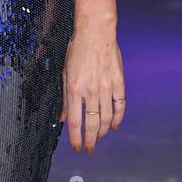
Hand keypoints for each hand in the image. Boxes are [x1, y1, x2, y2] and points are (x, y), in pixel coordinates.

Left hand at [60, 26, 124, 152]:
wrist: (96, 32)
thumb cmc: (77, 50)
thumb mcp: (65, 73)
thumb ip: (64, 97)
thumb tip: (62, 117)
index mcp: (74, 89)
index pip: (75, 122)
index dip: (75, 138)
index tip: (76, 148)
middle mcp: (91, 92)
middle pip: (92, 124)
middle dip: (90, 140)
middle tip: (89, 149)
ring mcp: (106, 88)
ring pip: (106, 118)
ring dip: (103, 132)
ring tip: (99, 138)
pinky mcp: (118, 83)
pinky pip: (120, 106)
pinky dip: (118, 118)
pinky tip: (114, 126)